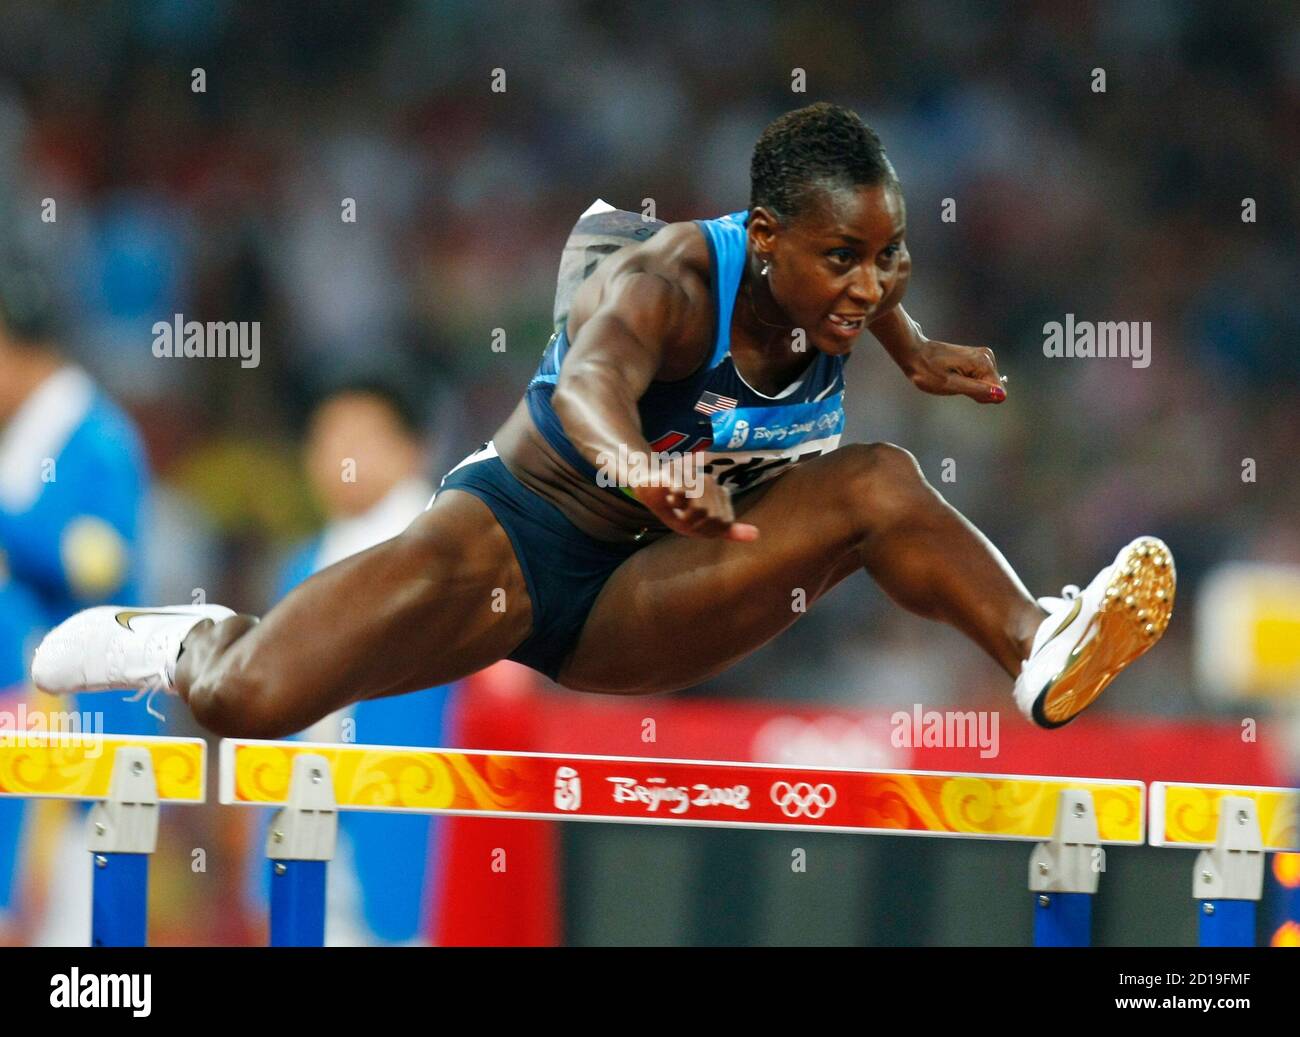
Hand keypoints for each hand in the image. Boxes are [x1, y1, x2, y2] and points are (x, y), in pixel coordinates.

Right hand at [633, 470, 758, 541]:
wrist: (647, 488)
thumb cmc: (674, 508)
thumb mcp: (699, 526)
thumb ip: (727, 531)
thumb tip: (757, 534)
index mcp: (719, 495)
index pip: (724, 523)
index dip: (706, 531)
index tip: (692, 525)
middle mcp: (712, 483)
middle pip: (714, 518)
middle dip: (696, 525)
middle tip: (682, 516)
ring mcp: (696, 478)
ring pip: (702, 509)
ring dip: (685, 515)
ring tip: (676, 506)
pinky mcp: (680, 474)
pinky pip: (685, 496)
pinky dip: (675, 503)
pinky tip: (670, 496)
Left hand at [908, 340, 1006, 403]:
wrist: (914, 352)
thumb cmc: (928, 371)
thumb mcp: (950, 385)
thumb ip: (977, 390)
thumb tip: (1001, 395)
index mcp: (984, 363)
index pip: (997, 392)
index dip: (979, 397)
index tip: (961, 388)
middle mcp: (987, 356)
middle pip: (993, 387)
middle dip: (974, 392)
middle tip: (953, 383)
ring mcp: (983, 355)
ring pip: (986, 384)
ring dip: (969, 386)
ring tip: (951, 377)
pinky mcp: (976, 357)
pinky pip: (980, 378)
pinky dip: (967, 381)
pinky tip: (953, 374)